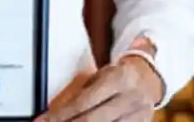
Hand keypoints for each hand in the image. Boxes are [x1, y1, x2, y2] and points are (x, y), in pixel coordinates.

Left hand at [36, 56, 161, 120]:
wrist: (149, 79)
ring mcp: (138, 116)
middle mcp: (130, 98)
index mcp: (118, 78)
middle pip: (92, 121)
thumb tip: (54, 111)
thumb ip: (80, 93)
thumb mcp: (100, 76)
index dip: (61, 114)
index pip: (84, 101)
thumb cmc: (119, 77)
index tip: (44, 120)